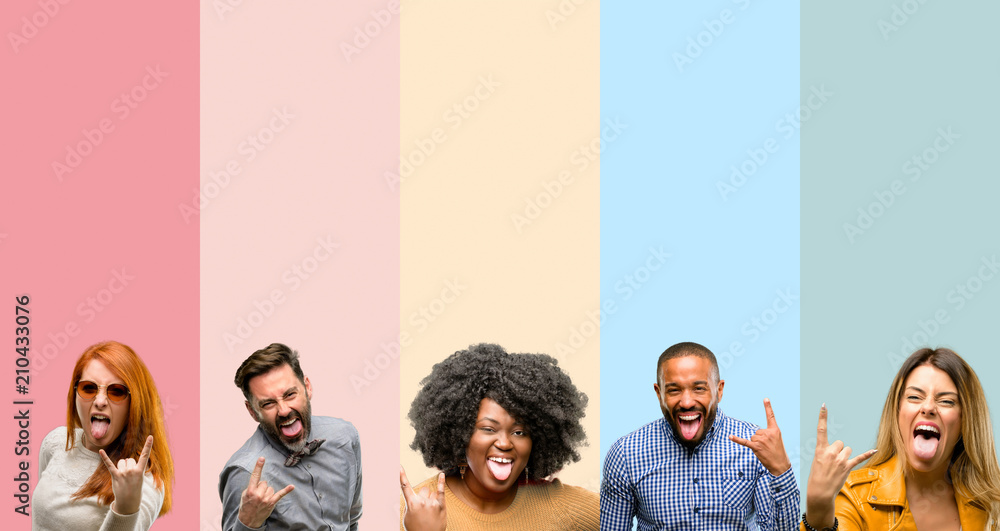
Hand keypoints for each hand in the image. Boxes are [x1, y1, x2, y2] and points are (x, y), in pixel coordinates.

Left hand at [100, 434, 152, 514]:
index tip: (150, 436)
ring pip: (121, 462)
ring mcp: (123, 473)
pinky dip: (105, 457)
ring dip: (121, 467)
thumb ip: (134, 468)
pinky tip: (101, 450)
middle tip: (130, 477)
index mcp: (140, 471)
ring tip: (123, 478)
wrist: (128, 502)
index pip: (145, 456)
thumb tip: (125, 461)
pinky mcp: (115, 476)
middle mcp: (132, 470)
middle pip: (129, 460)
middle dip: (129, 466)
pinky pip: (109, 464)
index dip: (148, 445)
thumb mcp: (139, 478)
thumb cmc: (135, 489)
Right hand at [238, 457, 293, 527]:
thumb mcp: (244, 495)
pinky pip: (280, 494)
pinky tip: (292, 486)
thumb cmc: (246, 506)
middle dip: (262, 487)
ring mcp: (266, 499)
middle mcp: (258, 494)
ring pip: (271, 488)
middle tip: (257, 495)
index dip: (258, 467)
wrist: (248, 520)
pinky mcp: (272, 503)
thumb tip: (261, 481)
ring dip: (267, 492)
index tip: (262, 458)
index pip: (255, 476)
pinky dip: (286, 490)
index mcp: (250, 491)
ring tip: (262, 500)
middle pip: (264, 482)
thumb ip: (252, 487)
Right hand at [400, 466, 445, 530]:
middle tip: (424, 509)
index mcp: (411, 504)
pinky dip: (441, 482)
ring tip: (431, 512)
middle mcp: (421, 501)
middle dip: (423, 496)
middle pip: (423, 490)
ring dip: (431, 499)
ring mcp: (432, 503)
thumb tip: (410, 497)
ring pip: (431, 493)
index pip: (405, 487)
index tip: (399, 466)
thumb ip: (408, 505)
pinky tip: (442, 474)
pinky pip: (441, 491)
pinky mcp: (441, 506)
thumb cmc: (415, 529)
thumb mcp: (407, 518)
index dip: (401, 476)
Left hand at [729, 398, 790, 475]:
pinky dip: (737, 439)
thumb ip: (768, 433)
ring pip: (752, 437)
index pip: (771, 417)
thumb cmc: (778, 451)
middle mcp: (768, 433)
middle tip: (768, 447)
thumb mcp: (777, 439)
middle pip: (756, 431)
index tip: (765, 398)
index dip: (768, 407)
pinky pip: (745, 442)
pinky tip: (730, 436)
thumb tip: (756, 434)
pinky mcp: (756, 447)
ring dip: (756, 444)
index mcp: (775, 430)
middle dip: (760, 439)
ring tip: (764, 450)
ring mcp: (762, 440)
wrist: (780, 464)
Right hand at [805, 404, 874, 528]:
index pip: (821, 429)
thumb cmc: (817, 476)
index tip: (824, 405)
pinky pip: (859, 458)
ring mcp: (840, 459)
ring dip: (845, 456)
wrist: (820, 491)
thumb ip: (826, 452)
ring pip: (848, 449)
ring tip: (838, 466)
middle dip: (838, 450)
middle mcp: (830, 452)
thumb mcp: (817, 461)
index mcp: (820, 449)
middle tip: (832, 461)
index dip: (822, 417)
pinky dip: (867, 454)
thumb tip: (839, 449)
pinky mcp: (848, 467)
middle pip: (840, 442)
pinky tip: (875, 449)